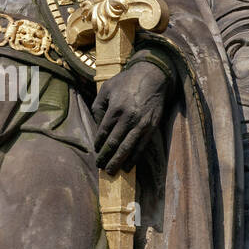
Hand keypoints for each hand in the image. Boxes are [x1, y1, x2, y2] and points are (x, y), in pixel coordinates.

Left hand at [92, 60, 170, 174]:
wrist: (153, 76)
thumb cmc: (126, 81)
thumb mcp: (106, 89)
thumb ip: (98, 107)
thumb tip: (97, 126)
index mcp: (115, 109)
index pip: (103, 133)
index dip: (98, 145)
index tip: (96, 152)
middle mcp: (128, 118)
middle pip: (114, 144)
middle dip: (106, 157)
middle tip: (100, 167)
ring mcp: (141, 124)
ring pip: (127, 148)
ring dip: (118, 162)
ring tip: (111, 171)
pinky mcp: (152, 127)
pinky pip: (141, 146)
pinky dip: (134, 158)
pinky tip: (128, 167)